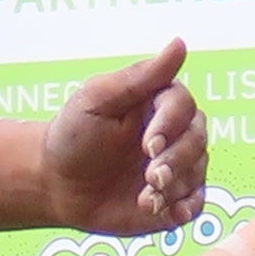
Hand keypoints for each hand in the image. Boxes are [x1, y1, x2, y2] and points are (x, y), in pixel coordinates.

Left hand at [42, 44, 208, 237]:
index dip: (171, 125)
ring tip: (146, 198)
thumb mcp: (97, 100)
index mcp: (157, 104)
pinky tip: (169, 212)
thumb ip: (140, 76)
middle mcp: (173, 134)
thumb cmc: (73, 136)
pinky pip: (196, 202)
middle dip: (176, 160)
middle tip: (151, 176)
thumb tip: (180, 43)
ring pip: (198, 171)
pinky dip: (187, 207)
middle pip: (198, 139)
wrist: (56, 186)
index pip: (183, 106)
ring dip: (175, 186)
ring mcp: (176, 167)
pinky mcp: (174, 199)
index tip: (148, 145)